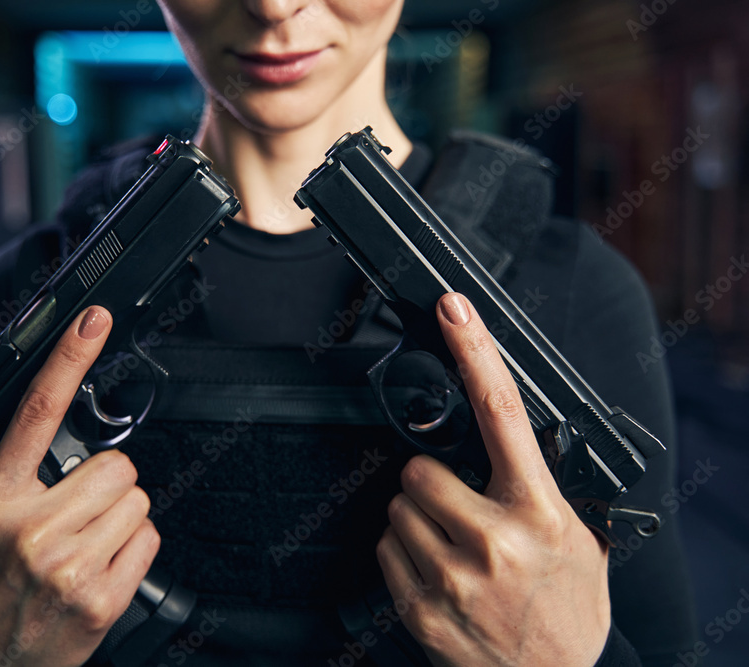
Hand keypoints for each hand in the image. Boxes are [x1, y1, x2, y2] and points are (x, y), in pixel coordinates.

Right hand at [0, 306, 159, 666]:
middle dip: (108, 481)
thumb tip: (16, 406)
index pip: (35, 414)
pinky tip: (101, 568)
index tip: (91, 320)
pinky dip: (133, 548)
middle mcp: (31, 530)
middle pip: (116, 464)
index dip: (68, 358)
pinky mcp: (101, 598)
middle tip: (82, 508)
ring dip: (121, 516)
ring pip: (137, 500)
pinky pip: (149, 539)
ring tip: (87, 543)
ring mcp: (68, 566)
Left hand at [377, 293, 610, 666]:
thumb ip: (540, 485)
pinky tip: (439, 573)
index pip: (502, 413)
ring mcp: (454, 578)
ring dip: (417, 518)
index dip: (474, 351)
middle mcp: (495, 541)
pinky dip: (404, 552)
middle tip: (459, 506)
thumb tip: (501, 433)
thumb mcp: (577, 538)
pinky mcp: (421, 610)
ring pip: (397, 508)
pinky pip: (385, 549)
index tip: (454, 309)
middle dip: (432, 480)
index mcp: (539, 512)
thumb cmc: (569, 609)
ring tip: (454, 547)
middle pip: (418, 469)